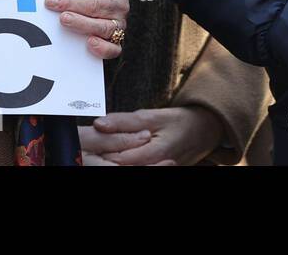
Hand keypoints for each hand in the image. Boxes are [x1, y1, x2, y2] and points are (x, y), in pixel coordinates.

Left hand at [45, 0, 128, 58]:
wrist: (103, 11)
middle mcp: (120, 5)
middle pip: (97, 5)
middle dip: (72, 3)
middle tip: (52, 2)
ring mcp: (120, 25)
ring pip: (103, 26)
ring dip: (81, 23)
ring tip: (63, 19)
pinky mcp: (117, 43)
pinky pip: (113, 48)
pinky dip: (102, 47)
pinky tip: (89, 42)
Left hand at [92, 107, 223, 165]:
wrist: (205, 132)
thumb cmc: (180, 122)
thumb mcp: (153, 115)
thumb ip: (125, 121)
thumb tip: (98, 124)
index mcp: (153, 152)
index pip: (115, 158)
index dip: (97, 152)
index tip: (82, 142)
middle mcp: (154, 167)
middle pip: (118, 167)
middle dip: (101, 159)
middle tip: (86, 149)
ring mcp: (155, 170)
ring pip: (124, 169)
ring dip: (110, 161)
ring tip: (98, 153)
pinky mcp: (155, 171)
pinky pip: (133, 170)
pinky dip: (121, 163)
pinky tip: (113, 157)